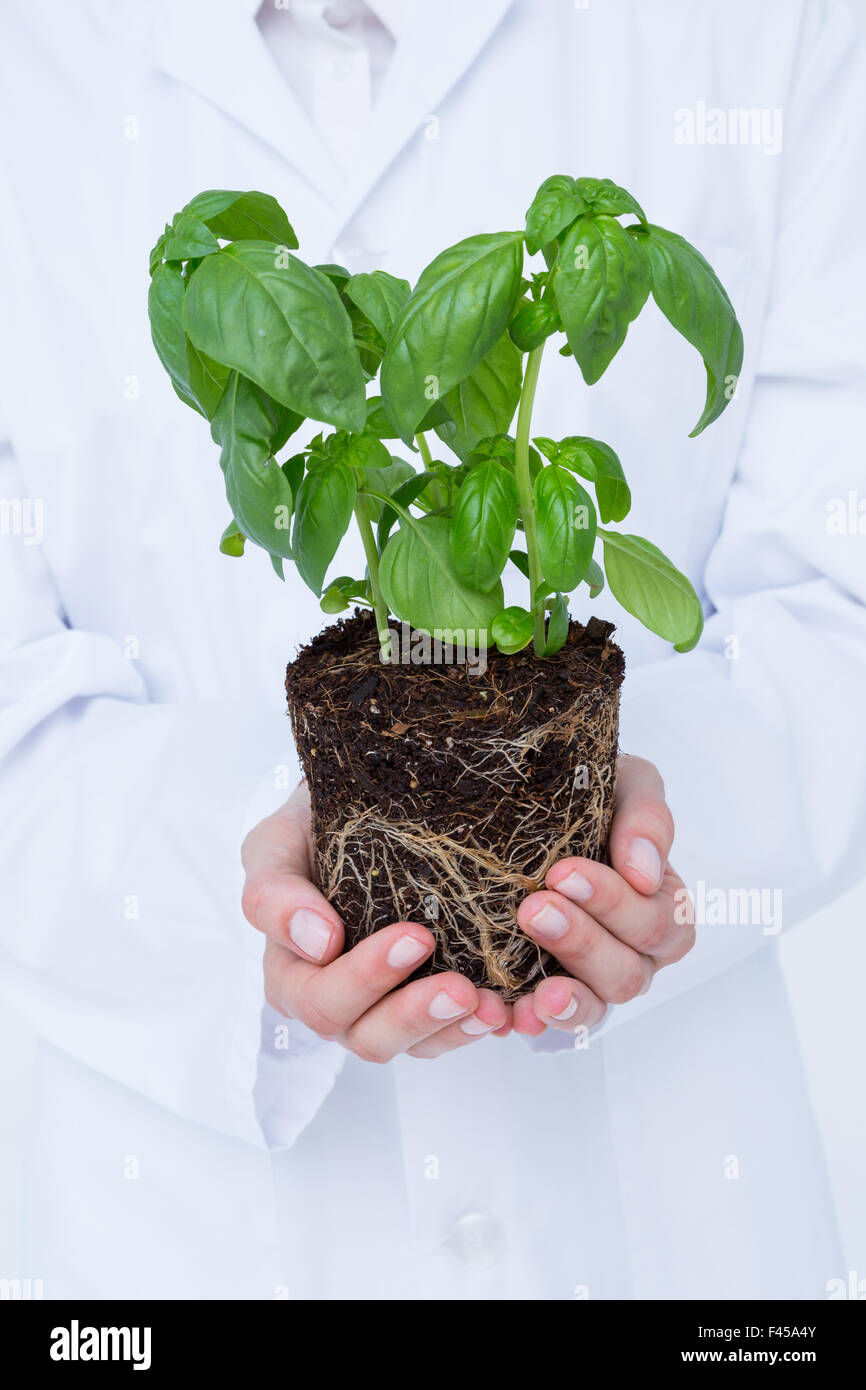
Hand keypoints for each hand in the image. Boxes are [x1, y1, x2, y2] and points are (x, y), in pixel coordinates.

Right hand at [241, 782, 510, 1061]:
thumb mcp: (275, 846)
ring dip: (453, 1029)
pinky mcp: (428, 1005)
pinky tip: (507, 1008)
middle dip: (414, 1013)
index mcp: (292, 976)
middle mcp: (335, 1003)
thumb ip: (273, 893)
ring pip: (414, 1046)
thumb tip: (318, 942)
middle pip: (367, 1036)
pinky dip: (480, 1025)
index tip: (416, 937)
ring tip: (492, 1006)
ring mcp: (383, 1008)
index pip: (321, 999)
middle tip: (462, 986)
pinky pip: (451, 1034)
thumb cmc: (309, 830)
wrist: (359, 814)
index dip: (365, 978)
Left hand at [512, 755, 694, 1036]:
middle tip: (534, 908)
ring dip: (567, 996)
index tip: (563, 872)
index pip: (660, 923)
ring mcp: (591, 978)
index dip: (616, 904)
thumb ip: (646, 817)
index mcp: (663, 906)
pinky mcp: (546, 992)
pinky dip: (532, 1022)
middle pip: (627, 973)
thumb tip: (645, 870)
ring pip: (595, 1006)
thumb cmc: (589, 792)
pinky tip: (511, 1015)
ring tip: (534, 989)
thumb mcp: (625, 785)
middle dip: (583, 941)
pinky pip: (548, 1022)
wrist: (528, 797)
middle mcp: (634, 952)